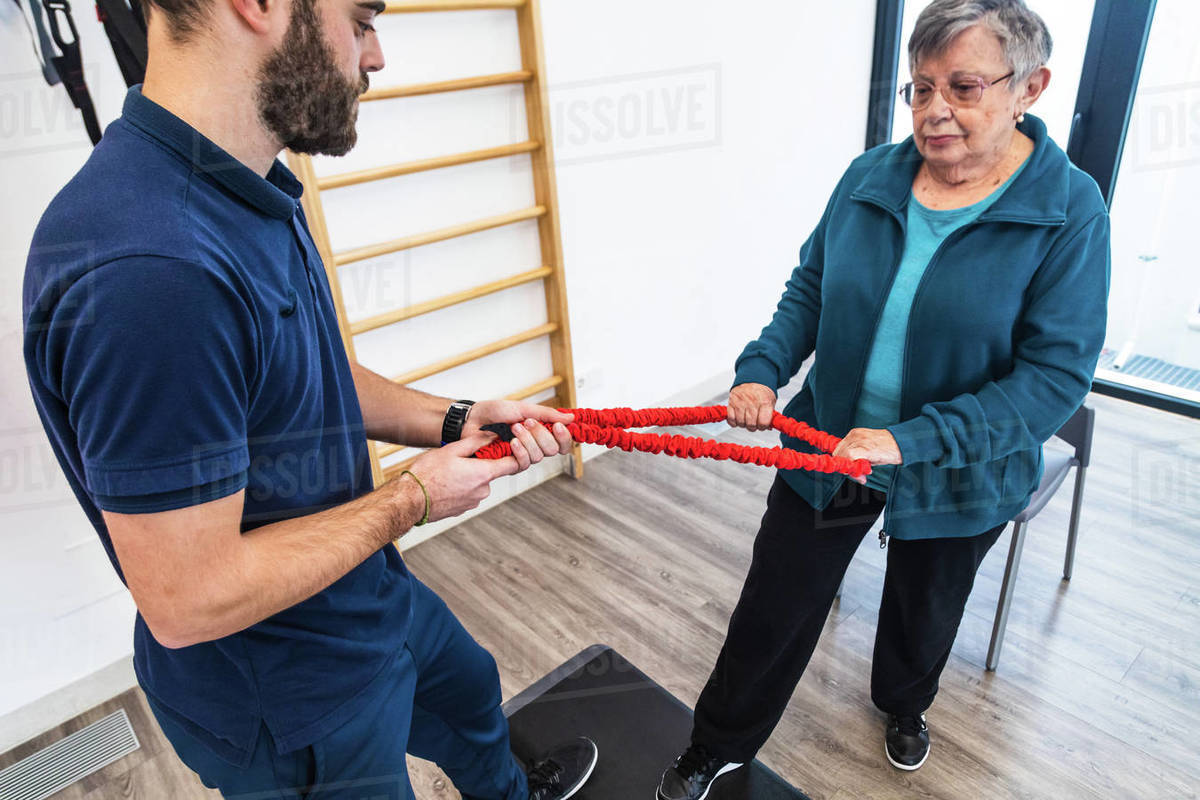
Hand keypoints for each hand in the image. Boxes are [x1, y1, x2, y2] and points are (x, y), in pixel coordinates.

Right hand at [405, 432, 519, 522]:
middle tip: (459, 458)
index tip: (506, 447)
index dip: (513, 453)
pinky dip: (460, 487)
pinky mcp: (463, 509)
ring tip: (447, 472)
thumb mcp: (452, 450)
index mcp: (483, 474)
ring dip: (467, 476)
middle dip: (479, 464)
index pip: (513, 464)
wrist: (410, 500)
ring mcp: (473, 502)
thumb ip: (477, 442)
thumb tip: (493, 436)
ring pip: (477, 483)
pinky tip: (444, 482)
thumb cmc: (428, 474)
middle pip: (491, 472)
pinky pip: (467, 493)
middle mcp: (482, 491)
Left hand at [465, 399, 574, 468]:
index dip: (565, 437)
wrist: (473, 419)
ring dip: (528, 440)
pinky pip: (524, 463)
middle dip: (542, 435)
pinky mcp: (510, 464)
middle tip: (527, 422)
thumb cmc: (495, 412)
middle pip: (553, 450)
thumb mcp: (523, 408)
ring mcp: (523, 455)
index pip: (562, 441)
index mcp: (540, 431)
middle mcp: (534, 445)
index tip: (558, 426)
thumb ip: (547, 414)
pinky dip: (520, 451)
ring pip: (539, 457)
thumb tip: (571, 418)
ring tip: (514, 428)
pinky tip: (512, 442)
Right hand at [727, 383, 776, 430]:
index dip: (763, 427)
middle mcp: (752, 401)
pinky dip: (734, 422)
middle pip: (751, 424)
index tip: (762, 426)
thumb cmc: (762, 392)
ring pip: (741, 423)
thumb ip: (770, 415)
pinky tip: (738, 419)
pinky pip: (731, 418)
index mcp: (764, 401)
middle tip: (754, 424)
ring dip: (744, 424)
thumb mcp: (771, 401)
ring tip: (746, 420)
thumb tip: (768, 428)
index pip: (763, 422)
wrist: (752, 379)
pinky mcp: (731, 402)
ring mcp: (740, 402)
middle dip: (753, 427)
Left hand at [831, 428, 901, 484]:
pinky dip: (854, 470)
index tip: (849, 470)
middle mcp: (855, 435)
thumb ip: (857, 456)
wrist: (903, 443)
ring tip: (862, 475)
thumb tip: (851, 470)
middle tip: (857, 475)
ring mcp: (859, 441)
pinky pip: (850, 458)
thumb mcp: (869, 448)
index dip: (842, 462)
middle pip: (838, 453)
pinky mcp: (865, 448)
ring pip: (843, 456)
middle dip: (845, 466)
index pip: (839, 449)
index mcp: (854, 434)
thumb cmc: (888, 447)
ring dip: (850, 470)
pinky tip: (863, 476)